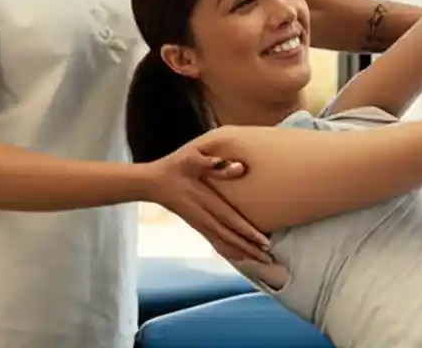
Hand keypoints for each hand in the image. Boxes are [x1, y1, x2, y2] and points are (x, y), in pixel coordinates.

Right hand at [147, 143, 271, 262]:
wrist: (152, 182)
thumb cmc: (174, 166)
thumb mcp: (192, 158)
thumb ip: (215, 164)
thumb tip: (240, 168)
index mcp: (205, 200)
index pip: (230, 220)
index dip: (247, 232)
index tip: (264, 243)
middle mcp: (203, 216)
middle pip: (230, 238)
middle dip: (250, 250)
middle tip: (269, 260)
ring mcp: (199, 224)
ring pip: (223, 244)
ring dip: (242, 254)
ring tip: (261, 262)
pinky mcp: (197, 225)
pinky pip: (216, 242)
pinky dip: (229, 251)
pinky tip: (240, 257)